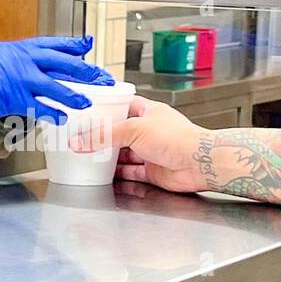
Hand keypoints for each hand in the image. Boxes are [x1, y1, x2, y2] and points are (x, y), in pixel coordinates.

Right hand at [0, 36, 111, 125]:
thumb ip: (15, 63)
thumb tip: (33, 70)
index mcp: (16, 48)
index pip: (52, 44)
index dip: (73, 45)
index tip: (88, 46)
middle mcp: (19, 59)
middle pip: (61, 62)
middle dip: (85, 70)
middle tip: (102, 77)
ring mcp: (16, 77)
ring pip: (54, 84)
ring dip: (73, 94)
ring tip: (87, 101)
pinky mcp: (10, 97)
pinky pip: (37, 106)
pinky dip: (51, 113)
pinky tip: (62, 118)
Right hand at [71, 96, 210, 191]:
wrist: (199, 163)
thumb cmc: (178, 138)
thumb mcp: (134, 129)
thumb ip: (105, 136)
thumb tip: (81, 141)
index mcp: (148, 112)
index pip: (124, 105)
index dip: (107, 109)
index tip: (89, 113)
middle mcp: (150, 131)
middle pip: (121, 133)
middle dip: (104, 137)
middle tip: (83, 139)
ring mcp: (151, 152)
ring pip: (124, 155)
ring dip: (109, 158)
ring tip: (89, 157)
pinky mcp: (152, 171)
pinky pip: (130, 173)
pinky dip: (118, 175)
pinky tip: (105, 175)